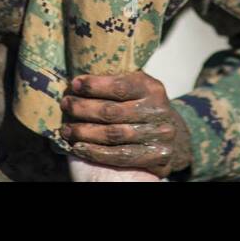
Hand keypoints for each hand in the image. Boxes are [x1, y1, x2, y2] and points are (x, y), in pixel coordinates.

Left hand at [61, 71, 192, 178]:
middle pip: (113, 112)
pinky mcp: (158, 157)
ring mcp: (160, 135)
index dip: (95, 86)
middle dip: (84, 108)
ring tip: (66, 129)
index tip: (74, 84)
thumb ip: (115, 84)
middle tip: (66, 105)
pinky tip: (78, 147)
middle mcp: (159, 111)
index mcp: (152, 88)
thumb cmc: (142, 107)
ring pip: (114, 135)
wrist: (173, 135)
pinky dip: (95, 152)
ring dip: (85, 132)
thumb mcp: (137, 89)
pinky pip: (120, 156)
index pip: (120, 86)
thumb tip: (77, 83)